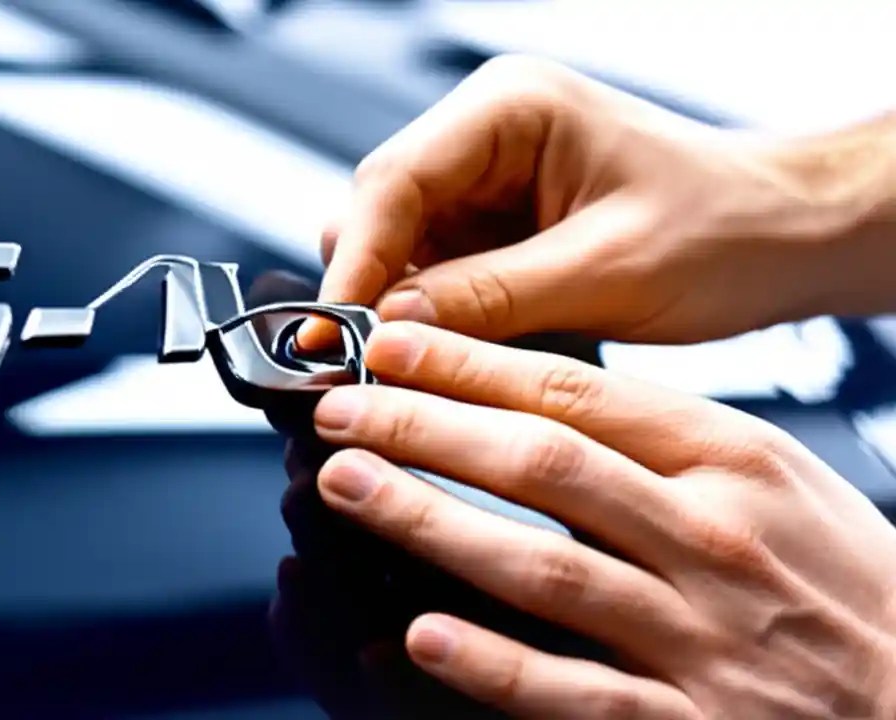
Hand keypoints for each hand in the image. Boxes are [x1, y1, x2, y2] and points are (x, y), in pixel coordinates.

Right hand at [301, 55, 895, 348]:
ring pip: (397, 247)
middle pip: (381, 211)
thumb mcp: (603, 272)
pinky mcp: (494, 227)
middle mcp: (487, 135)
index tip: (328, 333)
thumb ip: (486, 298)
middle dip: (366, 288)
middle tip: (356, 364)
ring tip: (406, 369)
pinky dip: (429, 318)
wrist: (782, 240)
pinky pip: (432, 273)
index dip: (353, 262)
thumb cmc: (725, 232)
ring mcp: (486, 181)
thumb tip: (385, 330)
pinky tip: (440, 356)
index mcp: (513, 109)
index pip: (396, 181)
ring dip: (396, 308)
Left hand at [310, 321, 895, 718]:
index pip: (578, 394)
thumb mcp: (778, 484)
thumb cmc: (848, 587)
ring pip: (543, 567)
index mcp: (734, 461)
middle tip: (343, 408)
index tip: (393, 347)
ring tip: (349, 487)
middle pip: (542, 464)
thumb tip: (544, 401)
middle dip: (425, 429)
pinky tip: (423, 635)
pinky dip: (493, 663)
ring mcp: (703, 636)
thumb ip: (669, 444)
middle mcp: (714, 538)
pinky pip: (575, 691)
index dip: (469, 367)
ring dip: (431, 523)